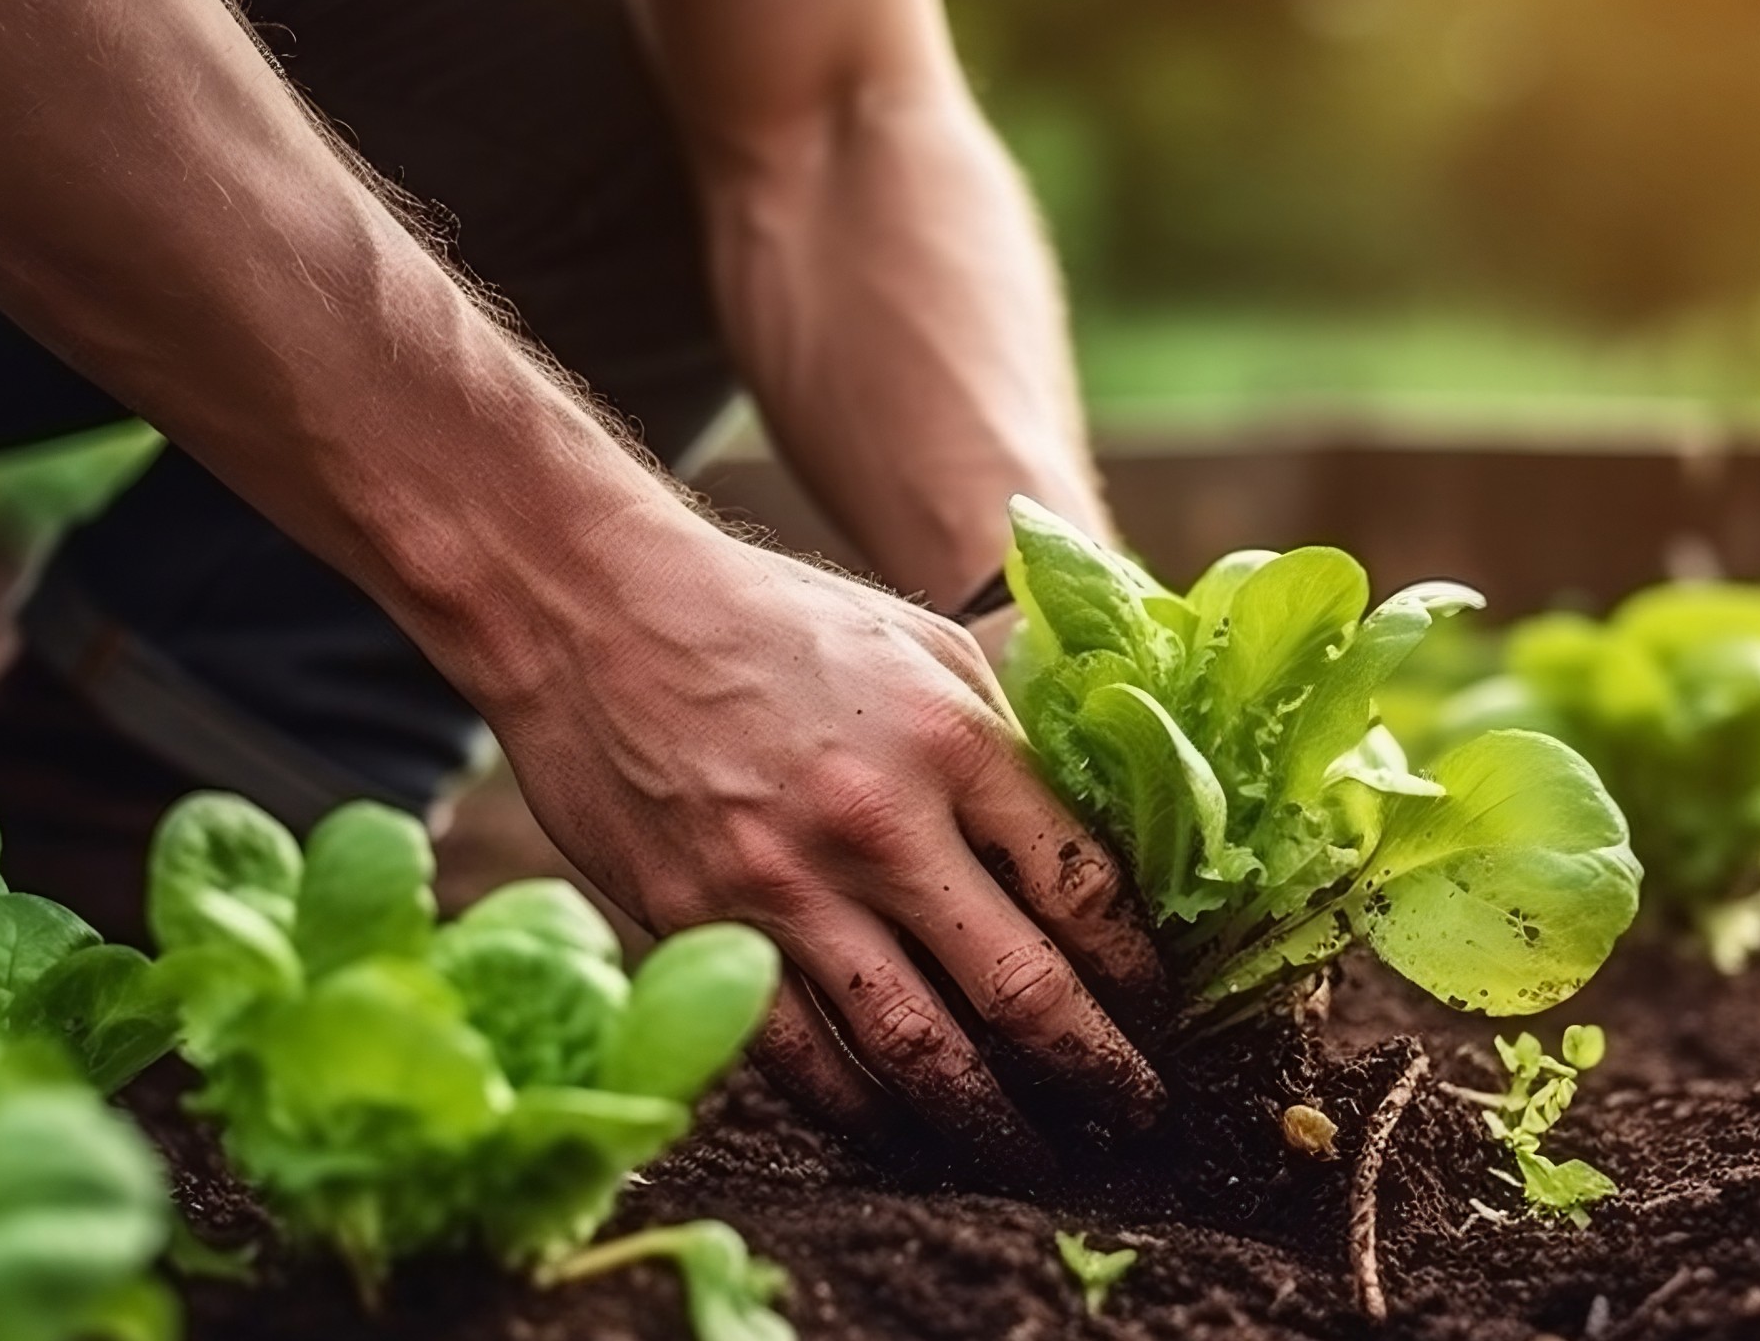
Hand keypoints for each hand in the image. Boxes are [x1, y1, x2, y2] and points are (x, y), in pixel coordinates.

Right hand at [488, 516, 1164, 1149]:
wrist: (595, 605)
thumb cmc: (772, 620)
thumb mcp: (919, 646)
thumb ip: (1002, 745)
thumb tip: (1087, 847)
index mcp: (952, 742)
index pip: (1084, 887)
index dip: (1140, 973)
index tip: (1164, 1015)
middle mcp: (880, 822)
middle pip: (1022, 988)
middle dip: (1098, 1073)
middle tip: (1139, 1119)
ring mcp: (785, 884)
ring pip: (916, 1048)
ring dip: (989, 1121)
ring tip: (1034, 1155)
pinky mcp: (703, 928)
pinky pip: (799, 1059)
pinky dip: (861, 1114)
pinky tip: (902, 1133)